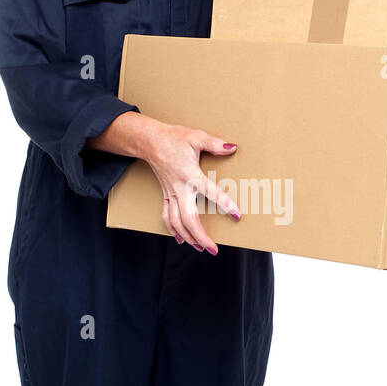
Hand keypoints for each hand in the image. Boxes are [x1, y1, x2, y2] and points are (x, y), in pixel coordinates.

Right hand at [143, 122, 240, 252]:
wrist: (149, 141)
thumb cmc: (174, 138)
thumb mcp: (196, 136)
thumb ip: (215, 144)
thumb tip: (232, 148)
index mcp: (190, 174)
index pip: (210, 192)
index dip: (225, 204)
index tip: (237, 215)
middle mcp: (179, 188)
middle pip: (188, 219)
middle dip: (201, 237)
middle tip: (213, 249)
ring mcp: (171, 194)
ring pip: (176, 223)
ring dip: (188, 238)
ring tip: (201, 248)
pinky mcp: (166, 195)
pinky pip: (167, 217)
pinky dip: (173, 231)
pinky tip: (181, 240)